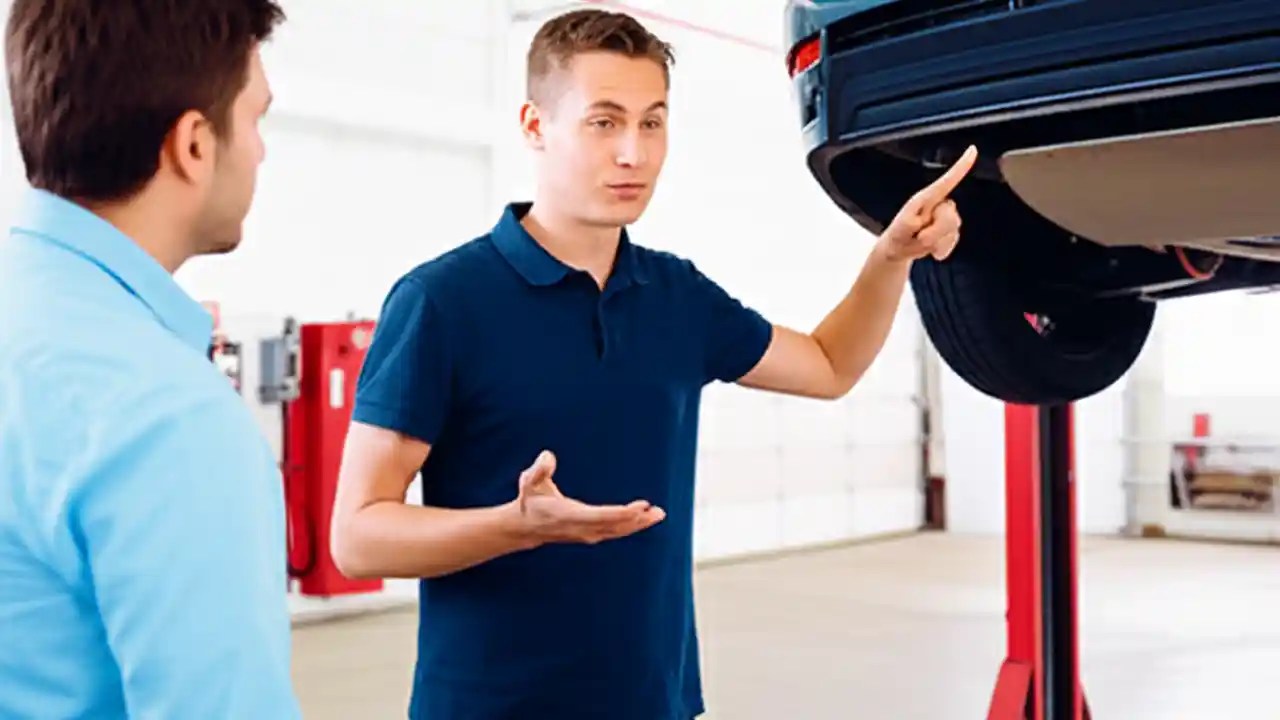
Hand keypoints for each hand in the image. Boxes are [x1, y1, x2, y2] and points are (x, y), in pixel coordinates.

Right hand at [515, 450, 664, 545]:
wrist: (524, 526)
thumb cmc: (530, 499)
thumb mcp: (528, 481)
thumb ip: (538, 469)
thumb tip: (548, 456)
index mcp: (569, 515)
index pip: (601, 516)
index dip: (622, 513)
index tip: (641, 506)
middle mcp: (581, 528)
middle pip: (615, 526)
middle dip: (638, 520)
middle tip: (659, 512)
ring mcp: (586, 534)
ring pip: (618, 531)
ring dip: (639, 524)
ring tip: (659, 514)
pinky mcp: (590, 534)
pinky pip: (615, 532)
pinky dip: (630, 526)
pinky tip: (644, 518)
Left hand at [877, 145, 977, 262]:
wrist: (899, 249)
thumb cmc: (898, 235)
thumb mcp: (899, 231)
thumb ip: (912, 226)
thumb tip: (927, 227)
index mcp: (926, 198)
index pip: (946, 180)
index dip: (960, 167)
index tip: (972, 150)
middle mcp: (939, 203)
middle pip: (951, 217)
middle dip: (935, 232)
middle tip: (919, 237)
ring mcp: (947, 216)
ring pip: (953, 230)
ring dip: (937, 241)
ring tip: (921, 241)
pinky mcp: (952, 229)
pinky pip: (955, 239)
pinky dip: (943, 248)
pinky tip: (932, 251)